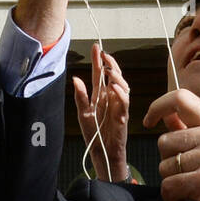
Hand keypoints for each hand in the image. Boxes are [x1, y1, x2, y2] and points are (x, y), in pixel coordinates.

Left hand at [74, 45, 129, 181]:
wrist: (101, 153)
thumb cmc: (93, 134)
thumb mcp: (82, 113)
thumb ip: (80, 96)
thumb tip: (76, 78)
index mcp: (101, 96)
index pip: (101, 74)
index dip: (99, 61)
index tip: (96, 47)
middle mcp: (111, 98)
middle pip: (114, 76)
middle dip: (110, 63)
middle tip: (104, 55)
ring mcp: (118, 106)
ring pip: (122, 86)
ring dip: (116, 76)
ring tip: (108, 69)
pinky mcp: (122, 116)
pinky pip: (124, 102)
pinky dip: (120, 93)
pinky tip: (113, 86)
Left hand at [144, 87, 199, 200]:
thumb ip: (189, 131)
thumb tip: (165, 114)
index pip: (181, 98)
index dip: (158, 106)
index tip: (148, 121)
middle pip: (164, 141)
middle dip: (167, 161)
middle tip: (188, 174)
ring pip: (164, 165)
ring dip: (171, 182)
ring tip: (191, 188)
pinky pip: (168, 185)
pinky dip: (171, 198)